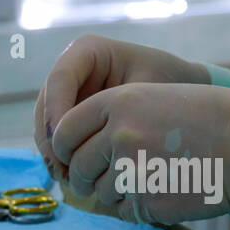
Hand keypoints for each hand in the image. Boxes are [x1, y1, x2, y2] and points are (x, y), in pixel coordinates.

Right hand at [34, 35, 209, 179]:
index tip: (65, 141)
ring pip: (46, 123)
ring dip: (53, 152)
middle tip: (63, 168)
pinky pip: (58, 137)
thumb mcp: (147, 93)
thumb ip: (116, 113)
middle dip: (51, 138)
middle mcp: (72, 69)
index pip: (60, 79)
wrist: (182, 92)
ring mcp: (69, 93)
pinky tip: (73, 179)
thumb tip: (84, 145)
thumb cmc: (170, 84)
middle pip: (46, 103)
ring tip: (68, 178)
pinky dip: (62, 157)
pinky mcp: (71, 115)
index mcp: (88, 51)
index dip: (56, 112)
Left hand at [50, 82, 229, 224]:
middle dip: (84, 177)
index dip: (63, 148)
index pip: (63, 131)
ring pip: (99, 193)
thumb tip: (75, 147)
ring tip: (150, 179)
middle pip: (77, 167)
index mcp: (116, 102)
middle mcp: (118, 134)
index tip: (70, 157)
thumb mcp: (153, 98)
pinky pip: (124, 212)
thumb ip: (112, 118)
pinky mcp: (147, 202)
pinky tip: (164, 192)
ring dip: (115, 192)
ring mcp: (132, 170)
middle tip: (102, 179)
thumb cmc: (207, 119)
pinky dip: (137, 208)